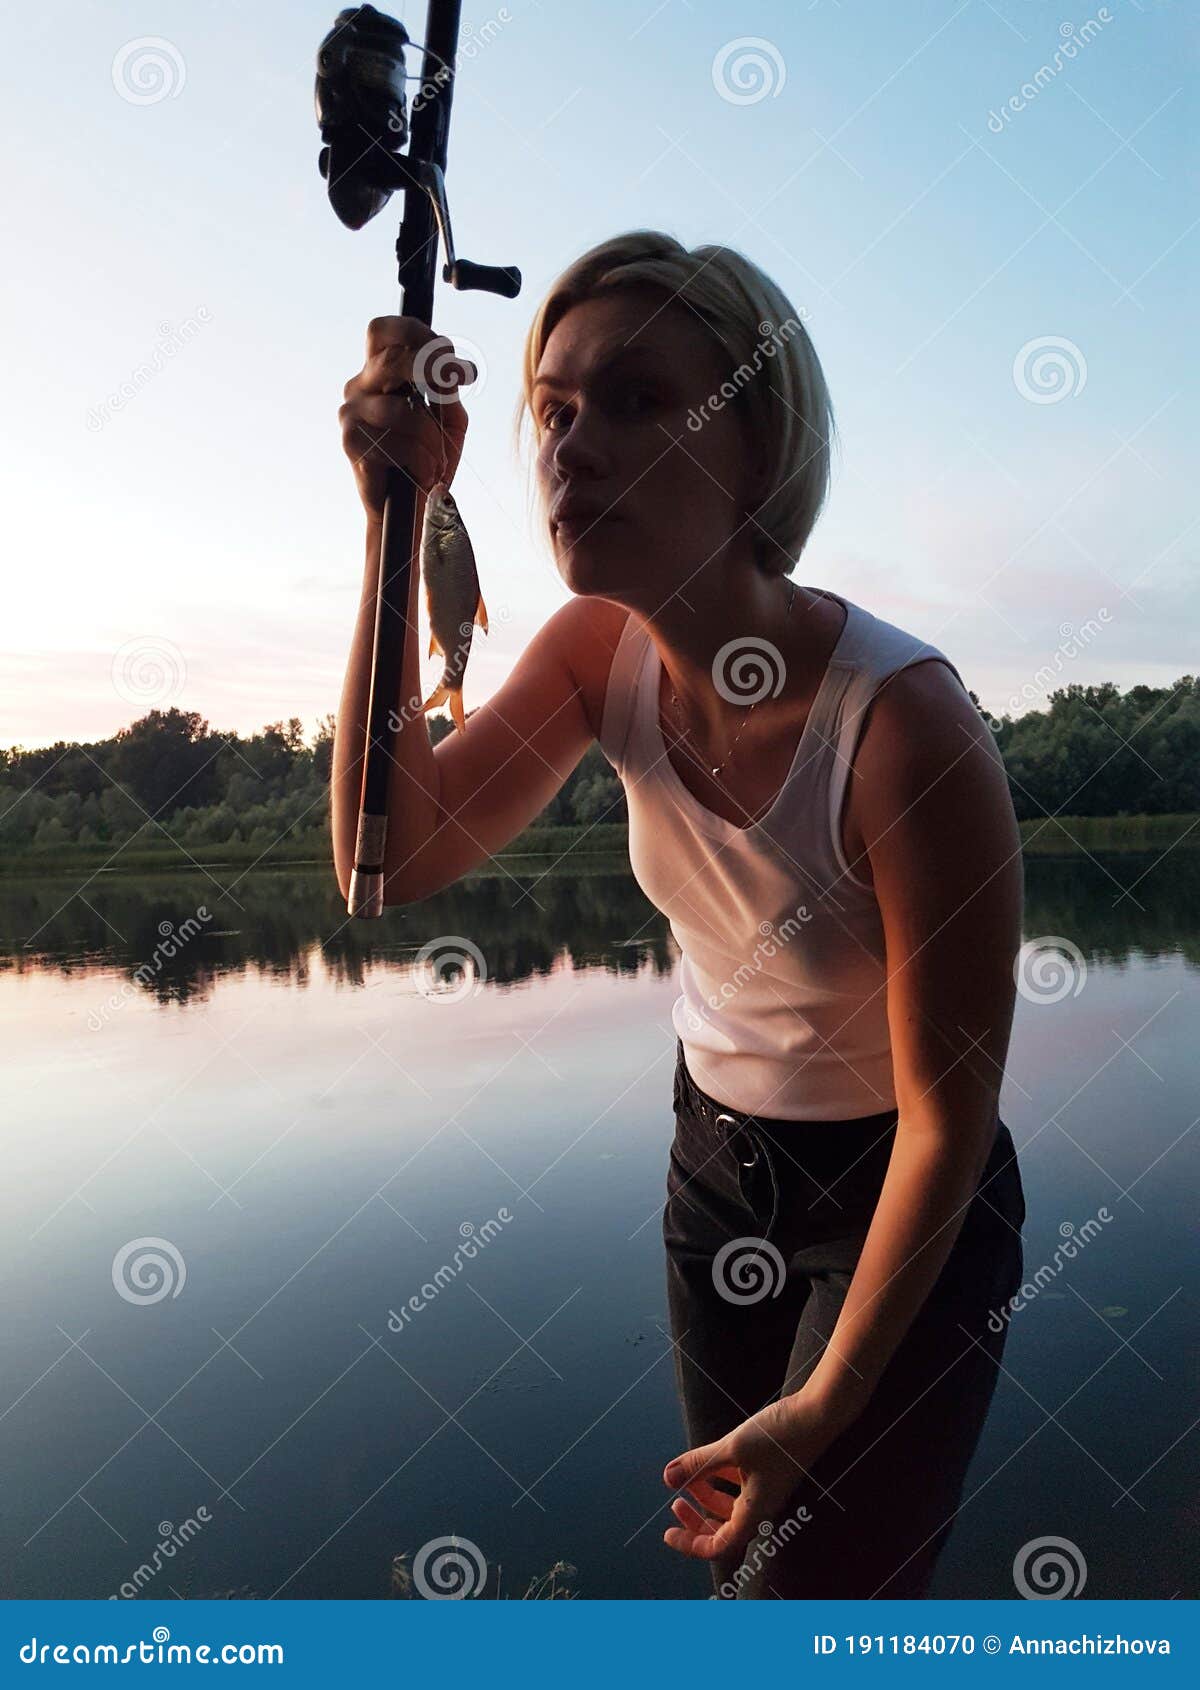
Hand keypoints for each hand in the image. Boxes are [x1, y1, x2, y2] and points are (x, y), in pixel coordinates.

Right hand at [339, 316, 474, 521]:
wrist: (413, 509)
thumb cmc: (430, 459)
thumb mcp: (449, 418)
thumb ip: (448, 389)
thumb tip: (451, 369)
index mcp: (381, 371)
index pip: (384, 330)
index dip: (417, 332)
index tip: (452, 358)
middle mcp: (361, 386)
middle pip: (393, 358)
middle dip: (432, 371)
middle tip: (456, 385)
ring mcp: (351, 412)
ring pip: (401, 410)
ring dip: (431, 437)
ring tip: (437, 460)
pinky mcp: (351, 442)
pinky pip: (397, 442)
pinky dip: (420, 459)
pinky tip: (423, 473)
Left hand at [662, 1389, 852, 1564]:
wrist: (817, 1416)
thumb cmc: (777, 1436)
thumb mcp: (732, 1448)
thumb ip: (699, 1463)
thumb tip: (667, 1477)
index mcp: (753, 1513)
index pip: (717, 1546)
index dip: (690, 1544)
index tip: (669, 1532)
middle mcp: (761, 1509)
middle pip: (723, 1530)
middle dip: (696, 1521)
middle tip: (676, 1504)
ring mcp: (766, 1491)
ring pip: (730, 1507)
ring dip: (706, 1497)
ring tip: (687, 1477)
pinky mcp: (769, 1474)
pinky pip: (739, 1487)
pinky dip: (720, 1480)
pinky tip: (709, 1462)